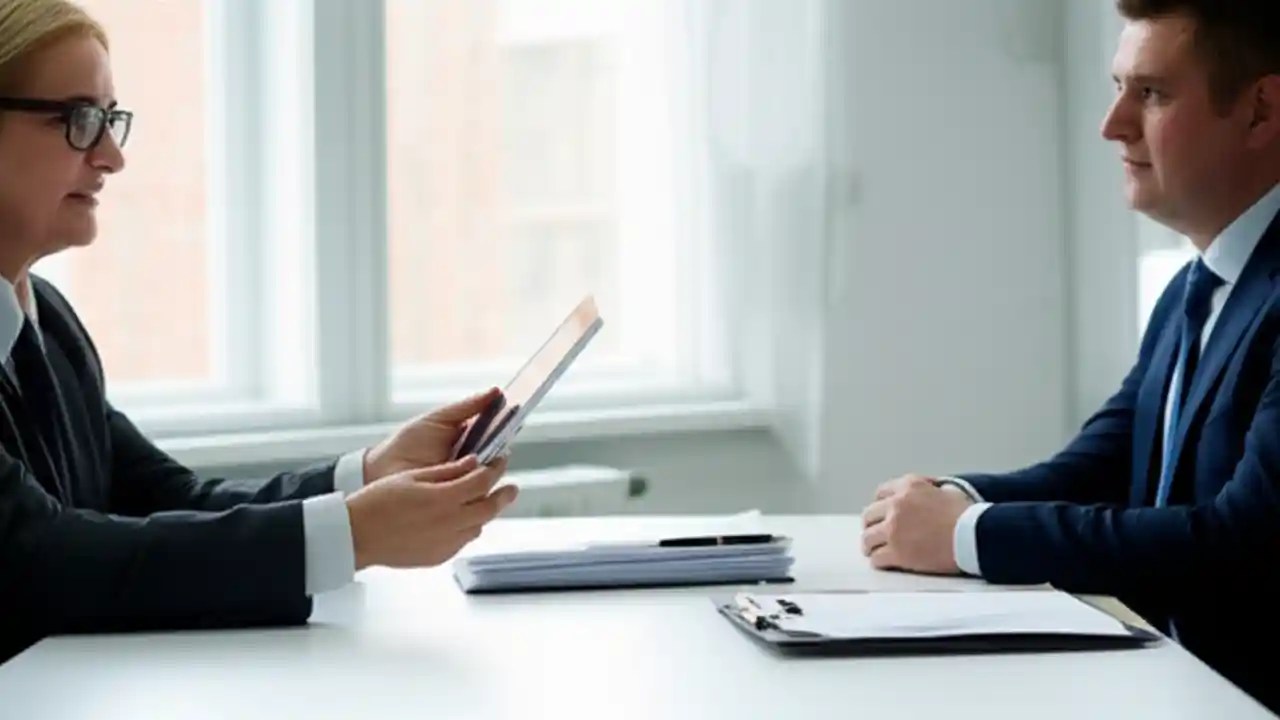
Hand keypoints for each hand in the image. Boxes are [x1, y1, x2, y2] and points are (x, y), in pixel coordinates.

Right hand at [346, 455, 516, 569]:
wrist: (355, 535)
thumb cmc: (377, 502)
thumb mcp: (412, 477)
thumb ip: (446, 471)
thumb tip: (472, 463)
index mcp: (444, 499)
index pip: (482, 481)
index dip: (495, 468)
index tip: (500, 460)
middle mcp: (450, 523)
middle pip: (490, 507)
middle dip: (504, 495)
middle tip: (512, 487)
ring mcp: (446, 543)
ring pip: (478, 526)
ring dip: (485, 513)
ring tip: (485, 502)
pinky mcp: (438, 556)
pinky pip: (462, 541)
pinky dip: (467, 529)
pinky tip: (460, 521)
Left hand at [362, 387, 501, 484]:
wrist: (383, 471)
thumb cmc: (407, 444)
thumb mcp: (438, 420)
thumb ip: (467, 407)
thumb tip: (496, 391)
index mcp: (468, 439)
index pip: (496, 432)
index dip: (507, 424)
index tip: (515, 413)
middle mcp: (472, 461)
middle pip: (498, 453)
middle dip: (501, 447)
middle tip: (499, 440)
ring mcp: (467, 481)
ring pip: (493, 474)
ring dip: (493, 467)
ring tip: (484, 459)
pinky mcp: (461, 499)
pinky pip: (480, 493)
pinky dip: (482, 485)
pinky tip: (476, 476)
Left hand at [859, 474, 971, 574]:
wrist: (975, 535)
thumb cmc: (968, 515)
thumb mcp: (946, 490)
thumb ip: (926, 490)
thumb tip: (924, 494)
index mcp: (909, 486)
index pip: (881, 493)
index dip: (881, 505)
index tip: (882, 513)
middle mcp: (897, 505)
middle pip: (869, 515)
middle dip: (872, 524)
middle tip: (875, 533)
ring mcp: (894, 529)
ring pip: (868, 538)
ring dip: (871, 544)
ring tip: (874, 550)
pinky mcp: (897, 552)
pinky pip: (877, 559)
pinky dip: (880, 561)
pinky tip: (885, 563)